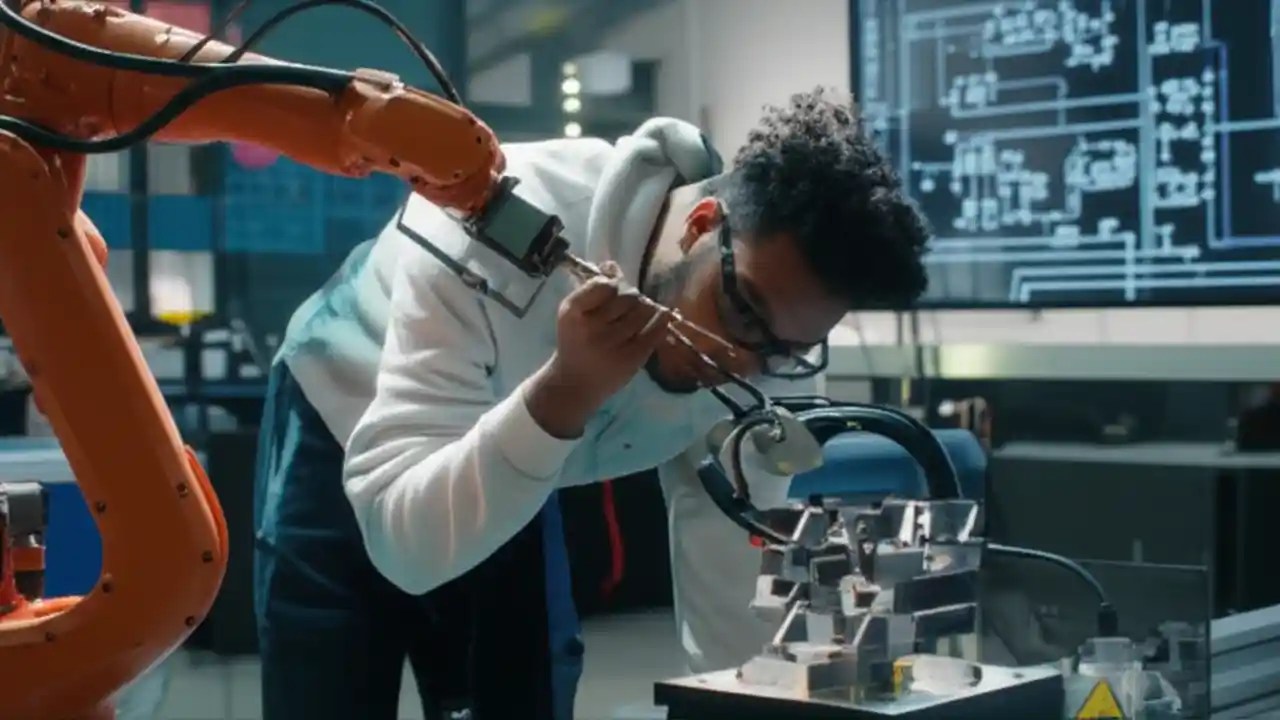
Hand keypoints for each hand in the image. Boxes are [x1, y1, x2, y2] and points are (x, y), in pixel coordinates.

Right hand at [526, 262, 669, 437]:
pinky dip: (661, 321)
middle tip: (628, 306)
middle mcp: (591, 328)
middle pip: (628, 296)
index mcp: (572, 312)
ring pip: (645, 311)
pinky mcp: (631, 359)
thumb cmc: (576, 341)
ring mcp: (612, 345)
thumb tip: (613, 265)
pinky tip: (662, 318)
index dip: (613, 285)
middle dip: (632, 297)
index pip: (605, 284)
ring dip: (646, 309)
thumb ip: (593, 288)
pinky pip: (656, 330)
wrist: (575, 382)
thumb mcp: (575, 313)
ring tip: (638, 315)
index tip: (611, 291)